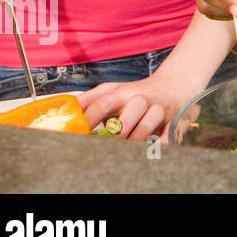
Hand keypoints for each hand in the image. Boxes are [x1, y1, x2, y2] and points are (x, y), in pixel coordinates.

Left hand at [77, 70, 202, 143]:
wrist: (173, 85)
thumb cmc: (135, 92)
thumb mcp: (112, 90)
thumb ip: (88, 100)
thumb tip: (62, 111)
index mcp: (121, 93)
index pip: (101, 105)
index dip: (87, 121)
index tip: (75, 135)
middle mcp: (140, 100)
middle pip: (124, 120)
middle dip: (111, 136)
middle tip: (101, 148)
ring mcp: (158, 110)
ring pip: (144, 130)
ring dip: (132, 143)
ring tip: (123, 152)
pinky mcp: (174, 121)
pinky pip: (166, 137)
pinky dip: (157, 146)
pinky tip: (149, 149)